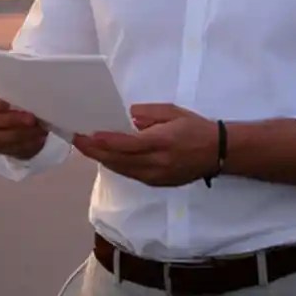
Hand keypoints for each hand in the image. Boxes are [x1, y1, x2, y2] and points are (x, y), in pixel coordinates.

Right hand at [0, 81, 47, 159]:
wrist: (22, 109)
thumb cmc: (16, 90)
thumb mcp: (14, 84)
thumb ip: (14, 85)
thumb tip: (29, 83)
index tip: (7, 103)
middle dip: (9, 120)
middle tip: (31, 118)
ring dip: (18, 134)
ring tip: (38, 129)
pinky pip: (8, 150)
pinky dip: (25, 144)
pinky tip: (39, 138)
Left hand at [71, 104, 218, 186]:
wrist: (217, 153)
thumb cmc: (196, 128)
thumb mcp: (174, 112)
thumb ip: (150, 113)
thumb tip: (129, 116)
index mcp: (161, 142)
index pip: (127, 144)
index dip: (105, 142)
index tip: (87, 135)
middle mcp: (156, 162)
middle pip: (118, 160)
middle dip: (95, 152)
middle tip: (78, 141)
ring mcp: (156, 176)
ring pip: (122, 170)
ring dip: (102, 160)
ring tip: (86, 148)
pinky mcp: (156, 183)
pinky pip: (130, 174)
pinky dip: (116, 165)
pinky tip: (107, 158)